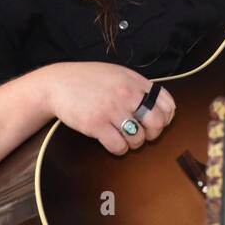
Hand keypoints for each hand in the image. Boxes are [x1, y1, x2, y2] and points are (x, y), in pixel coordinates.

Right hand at [42, 62, 175, 155]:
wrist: (57, 83)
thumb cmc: (89, 80)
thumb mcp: (119, 74)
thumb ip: (139, 87)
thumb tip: (160, 106)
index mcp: (136, 82)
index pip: (168, 104)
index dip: (166, 118)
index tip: (156, 123)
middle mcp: (127, 94)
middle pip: (157, 123)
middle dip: (152, 134)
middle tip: (142, 134)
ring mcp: (112, 109)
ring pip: (138, 138)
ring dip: (133, 143)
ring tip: (124, 137)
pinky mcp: (96, 124)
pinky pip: (118, 146)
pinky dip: (118, 149)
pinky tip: (112, 142)